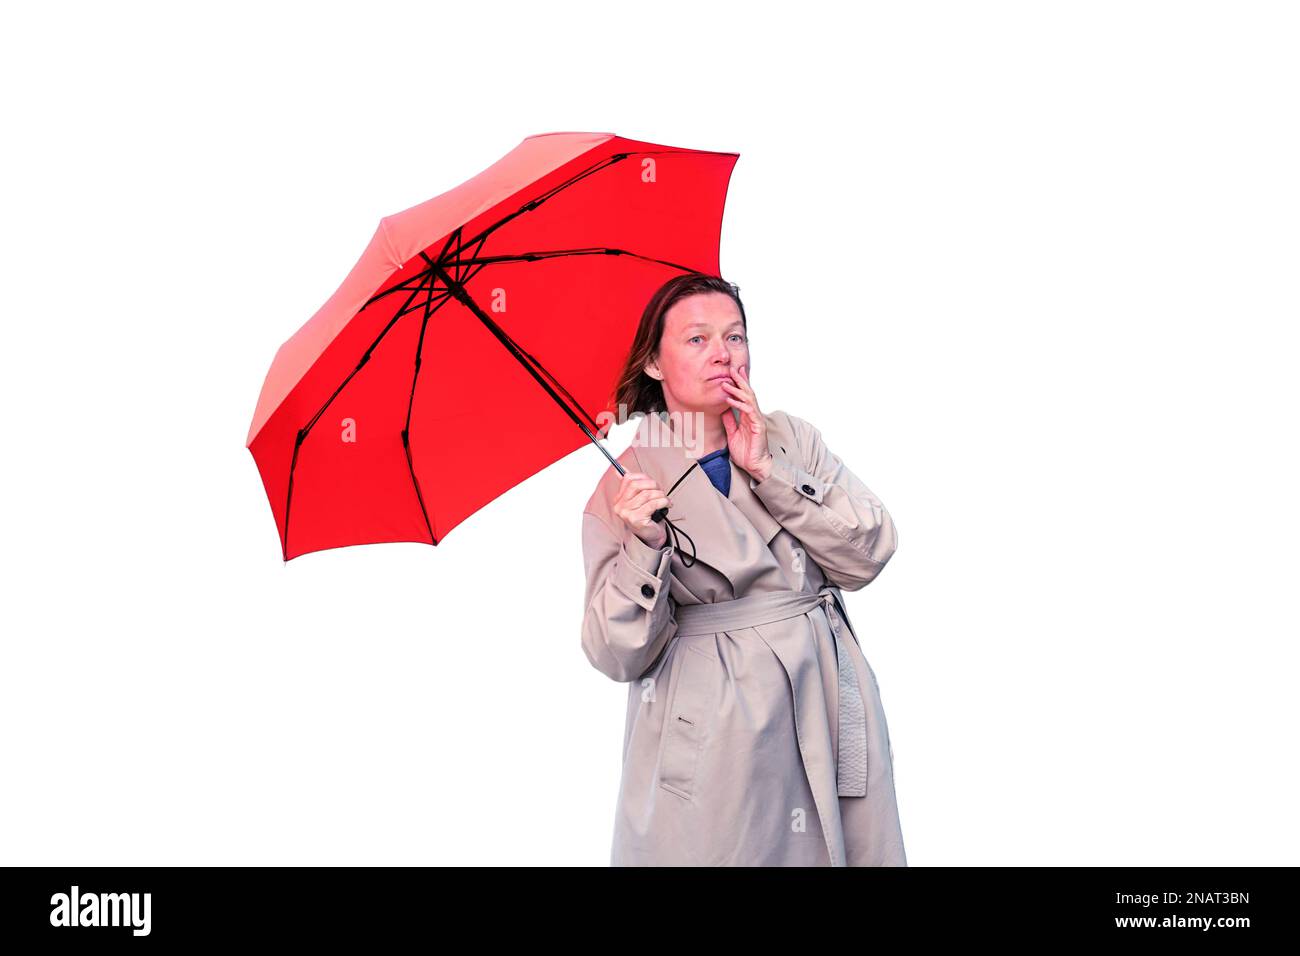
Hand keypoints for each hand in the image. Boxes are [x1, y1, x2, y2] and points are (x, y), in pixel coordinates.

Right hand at [612, 471, 669, 547]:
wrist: (650, 537)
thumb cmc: (646, 517)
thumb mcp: (637, 499)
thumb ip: (630, 485)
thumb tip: (620, 469)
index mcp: (619, 499)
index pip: (628, 479)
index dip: (643, 477)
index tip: (652, 483)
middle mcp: (620, 506)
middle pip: (636, 485)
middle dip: (652, 484)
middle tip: (660, 490)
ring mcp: (627, 513)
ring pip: (647, 494)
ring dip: (660, 495)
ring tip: (665, 499)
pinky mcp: (637, 519)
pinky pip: (653, 504)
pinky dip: (663, 501)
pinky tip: (667, 504)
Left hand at [721, 365, 772, 481]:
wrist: (754, 465)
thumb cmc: (746, 452)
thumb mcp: (732, 434)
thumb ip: (729, 421)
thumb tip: (723, 410)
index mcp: (747, 416)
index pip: (744, 396)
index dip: (740, 383)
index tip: (734, 372)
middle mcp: (753, 415)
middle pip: (748, 393)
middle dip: (740, 381)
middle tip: (732, 369)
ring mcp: (756, 420)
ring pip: (749, 400)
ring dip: (737, 390)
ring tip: (727, 382)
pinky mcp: (758, 426)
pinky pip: (749, 412)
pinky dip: (739, 405)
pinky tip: (730, 400)